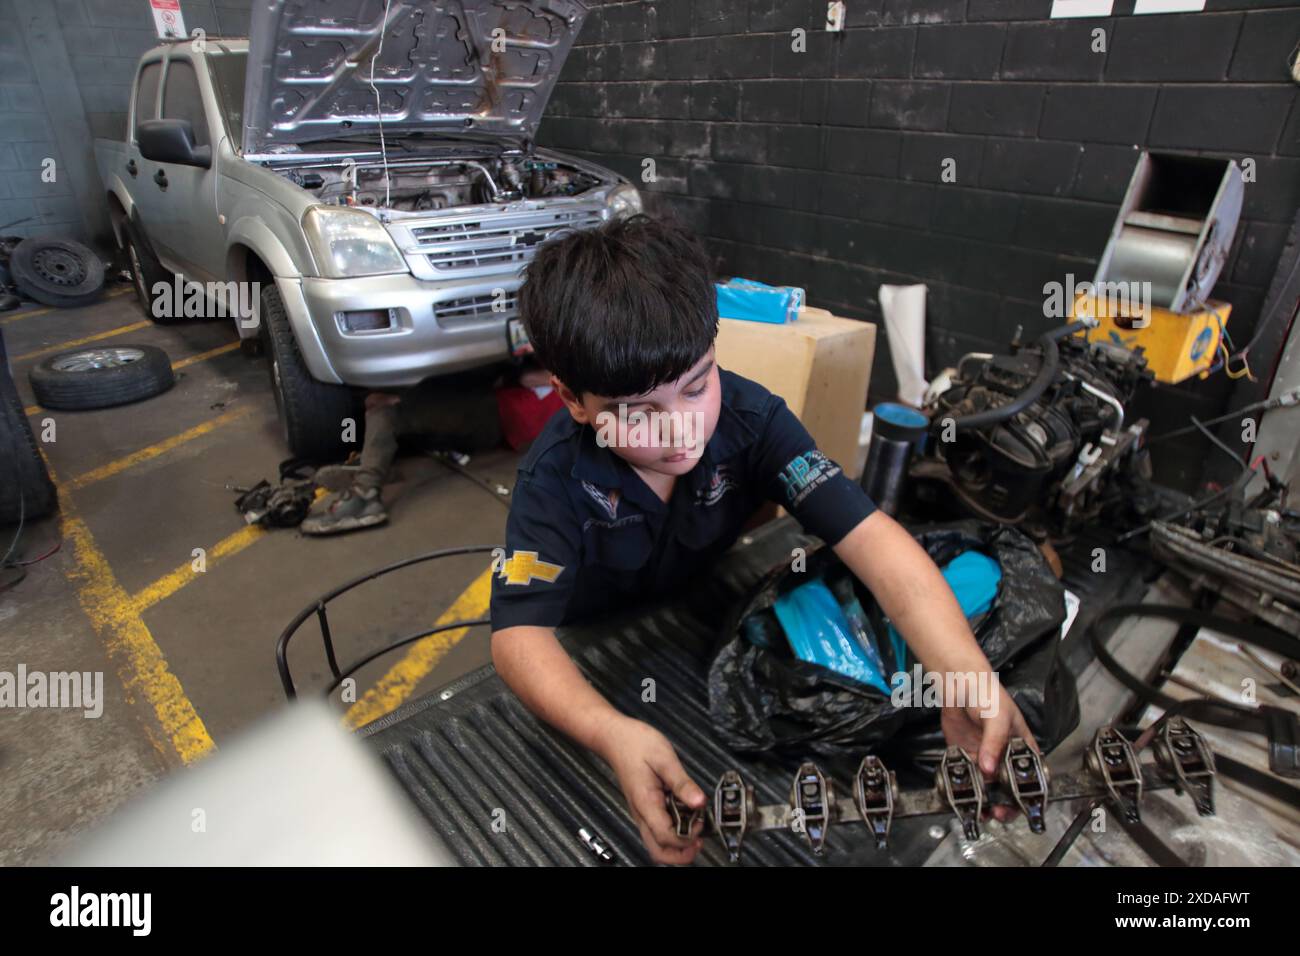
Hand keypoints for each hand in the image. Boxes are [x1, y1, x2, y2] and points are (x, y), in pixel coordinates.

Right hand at [596, 716, 705, 864]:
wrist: (615, 737)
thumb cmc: (636, 744)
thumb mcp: (665, 759)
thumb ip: (683, 783)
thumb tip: (700, 803)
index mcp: (646, 803)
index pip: (666, 837)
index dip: (687, 837)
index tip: (700, 822)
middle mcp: (642, 814)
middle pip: (659, 852)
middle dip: (682, 854)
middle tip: (699, 839)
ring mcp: (642, 813)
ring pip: (657, 845)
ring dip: (678, 845)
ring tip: (694, 828)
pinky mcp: (645, 809)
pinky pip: (658, 831)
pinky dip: (673, 832)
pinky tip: (685, 816)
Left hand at [940, 683, 1037, 822]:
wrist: (959, 683)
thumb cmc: (988, 693)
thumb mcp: (998, 717)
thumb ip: (994, 743)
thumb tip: (989, 768)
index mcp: (1022, 748)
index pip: (1032, 777)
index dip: (1029, 795)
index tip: (1021, 805)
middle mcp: (1004, 757)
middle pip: (1009, 788)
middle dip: (1005, 804)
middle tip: (998, 812)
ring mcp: (984, 758)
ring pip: (987, 787)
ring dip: (983, 799)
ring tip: (978, 808)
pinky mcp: (965, 756)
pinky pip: (965, 775)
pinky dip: (963, 785)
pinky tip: (961, 790)